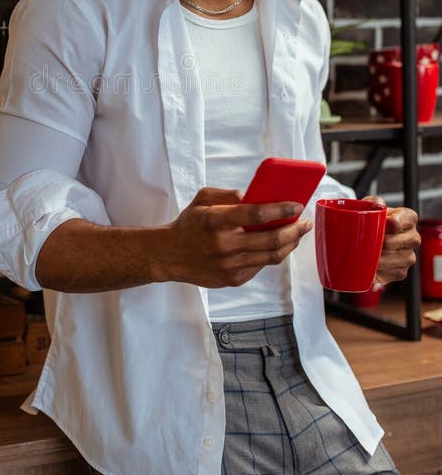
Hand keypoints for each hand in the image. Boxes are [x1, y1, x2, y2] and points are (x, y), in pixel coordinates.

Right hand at [160, 187, 311, 288]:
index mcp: (215, 221)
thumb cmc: (189, 224)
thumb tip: (255, 196)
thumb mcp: (202, 199)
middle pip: (271, 239)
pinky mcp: (232, 279)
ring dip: (290, 244)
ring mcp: (229, 266)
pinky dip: (273, 255)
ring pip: (271, 256)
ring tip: (297, 234)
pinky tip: (278, 245)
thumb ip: (228, 194)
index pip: (256, 214)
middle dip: (294, 230)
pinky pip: (261, 266)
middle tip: (305, 222)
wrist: (169, 255)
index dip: (281, 210)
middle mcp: (224, 245)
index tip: (296, 205)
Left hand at [363, 195, 419, 284]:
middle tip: (369, 243)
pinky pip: (392, 273)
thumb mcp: (370, 205)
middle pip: (402, 241)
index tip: (385, 224)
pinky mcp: (401, 272)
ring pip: (398, 259)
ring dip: (380, 259)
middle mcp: (413, 237)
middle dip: (384, 243)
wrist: (365, 238)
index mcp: (408, 218)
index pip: (407, 219)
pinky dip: (379, 271)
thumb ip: (374, 201)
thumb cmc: (370, 220)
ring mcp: (408, 256)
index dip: (396, 222)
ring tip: (366, 255)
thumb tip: (378, 205)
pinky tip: (369, 267)